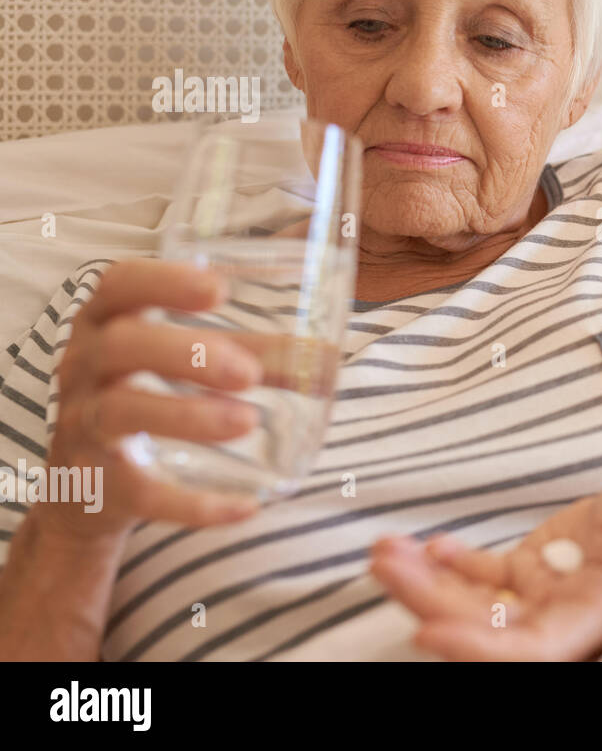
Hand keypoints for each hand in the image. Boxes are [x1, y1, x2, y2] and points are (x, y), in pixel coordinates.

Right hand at [41, 258, 266, 542]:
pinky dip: (192, 504)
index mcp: (108, 323)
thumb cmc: (151, 395)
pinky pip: (141, 493)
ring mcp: (85, 426)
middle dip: (187, 353)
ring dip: (188, 416)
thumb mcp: (188, 362)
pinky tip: (245, 508)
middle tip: (247, 372)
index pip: (119, 285)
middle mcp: (85, 368)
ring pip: (122, 412)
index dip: (162, 280)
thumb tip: (329, 356)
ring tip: (249, 422)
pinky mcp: (98, 485)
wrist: (86, 489)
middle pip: (122, 345)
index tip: (217, 287)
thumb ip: (254, 348)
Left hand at [370, 456, 601, 659]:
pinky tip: (423, 546)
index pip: (535, 648)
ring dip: (424, 582)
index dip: (481, 646)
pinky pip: (477, 581)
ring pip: (470, 606)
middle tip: (385, 565)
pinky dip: (445, 565)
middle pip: (485, 630)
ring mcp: (538, 600)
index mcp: (597, 611)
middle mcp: (561, 617)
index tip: (429, 629)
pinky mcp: (525, 577)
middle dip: (429, 603)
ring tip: (385, 550)